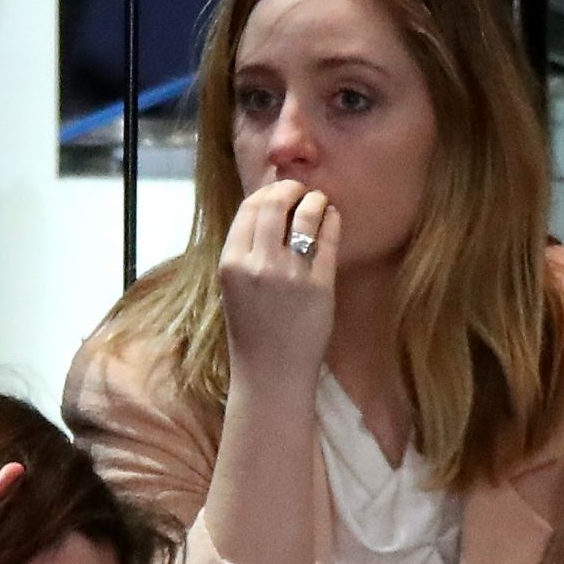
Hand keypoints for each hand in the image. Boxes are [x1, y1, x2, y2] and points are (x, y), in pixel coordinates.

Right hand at [218, 180, 340, 379]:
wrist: (271, 374)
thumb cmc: (252, 332)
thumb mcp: (234, 287)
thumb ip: (246, 251)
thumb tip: (267, 210)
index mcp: (231, 263)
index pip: (248, 208)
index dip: (266, 191)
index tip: (279, 191)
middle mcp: (258, 265)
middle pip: (274, 204)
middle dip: (291, 189)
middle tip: (301, 191)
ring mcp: (290, 276)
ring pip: (305, 216)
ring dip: (315, 201)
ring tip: (320, 202)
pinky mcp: (319, 286)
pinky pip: (328, 241)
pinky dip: (332, 222)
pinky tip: (333, 219)